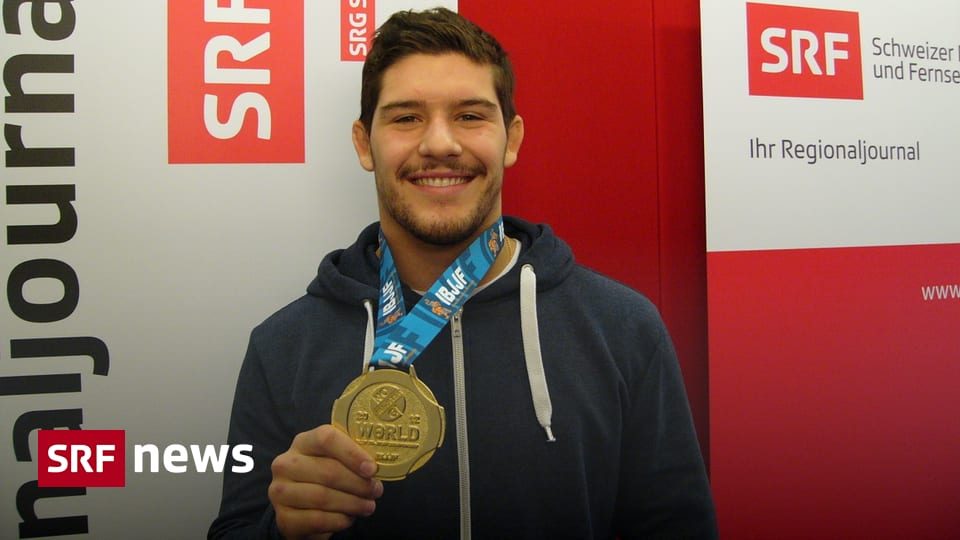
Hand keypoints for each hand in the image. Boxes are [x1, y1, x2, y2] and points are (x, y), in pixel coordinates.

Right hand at [269, 424, 383, 538]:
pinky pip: (317, 519)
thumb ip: (351, 457)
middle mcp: (286, 464)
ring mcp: (281, 491)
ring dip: (352, 503)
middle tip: (376, 490)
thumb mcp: (335, 461)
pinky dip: (339, 520)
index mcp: (303, 442)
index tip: (372, 469)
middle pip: (328, 471)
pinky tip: (349, 518)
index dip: (352, 453)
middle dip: (358, 484)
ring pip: (323, 497)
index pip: (326, 438)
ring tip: (368, 506)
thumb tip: (375, 466)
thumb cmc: (323, 478)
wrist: (299, 508)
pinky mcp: (284, 517)